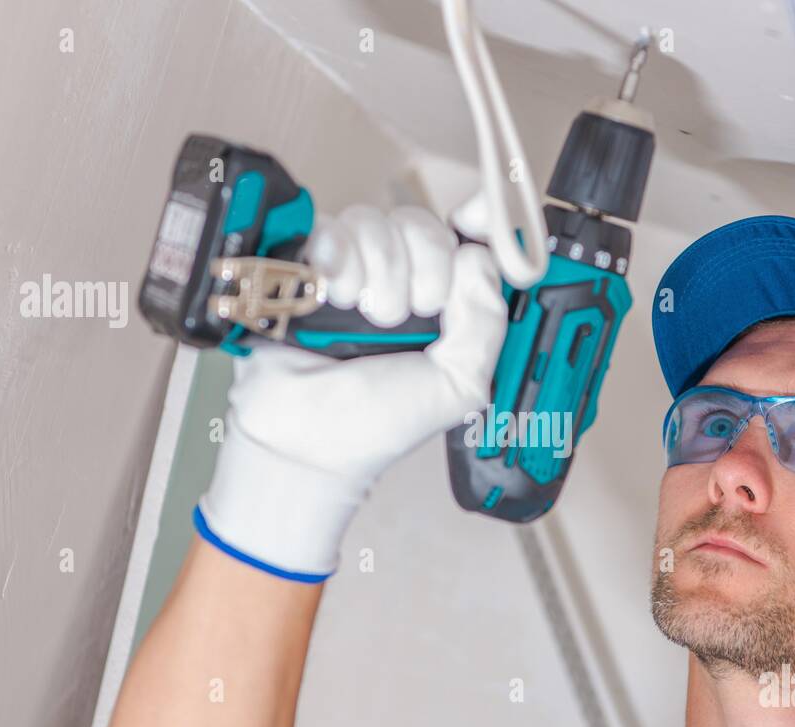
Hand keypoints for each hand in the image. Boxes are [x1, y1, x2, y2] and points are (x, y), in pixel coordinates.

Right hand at [196, 199, 506, 579]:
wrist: (308, 440)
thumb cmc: (377, 422)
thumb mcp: (459, 385)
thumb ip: (486, 324)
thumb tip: (482, 261)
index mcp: (444, 305)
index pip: (470, 241)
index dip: (482, 220)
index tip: (480, 219)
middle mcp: (401, 279)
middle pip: (425, 226)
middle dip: (425, 272)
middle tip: (415, 314)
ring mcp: (355, 268)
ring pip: (378, 224)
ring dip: (380, 277)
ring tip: (368, 321)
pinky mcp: (309, 263)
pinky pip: (332, 228)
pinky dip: (339, 261)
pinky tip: (336, 296)